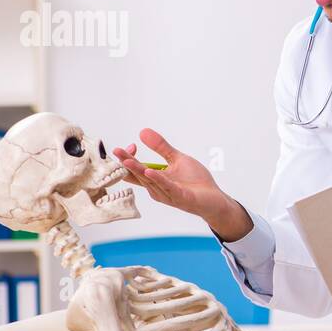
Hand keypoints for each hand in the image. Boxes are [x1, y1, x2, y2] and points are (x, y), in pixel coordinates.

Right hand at [111, 128, 231, 224]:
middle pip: (139, 174)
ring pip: (150, 181)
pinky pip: (168, 187)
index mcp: (155, 179)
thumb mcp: (177, 159)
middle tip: (116, 150)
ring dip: (139, 170)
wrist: (214, 198)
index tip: (130, 146)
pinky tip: (150, 172)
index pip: (136, 170)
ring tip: (128, 160)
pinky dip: (159, 180)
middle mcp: (157, 188)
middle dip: (127, 162)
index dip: (129, 159)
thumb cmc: (195, 182)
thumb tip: (143, 131)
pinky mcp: (180, 197)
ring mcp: (168, 194)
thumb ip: (161, 147)